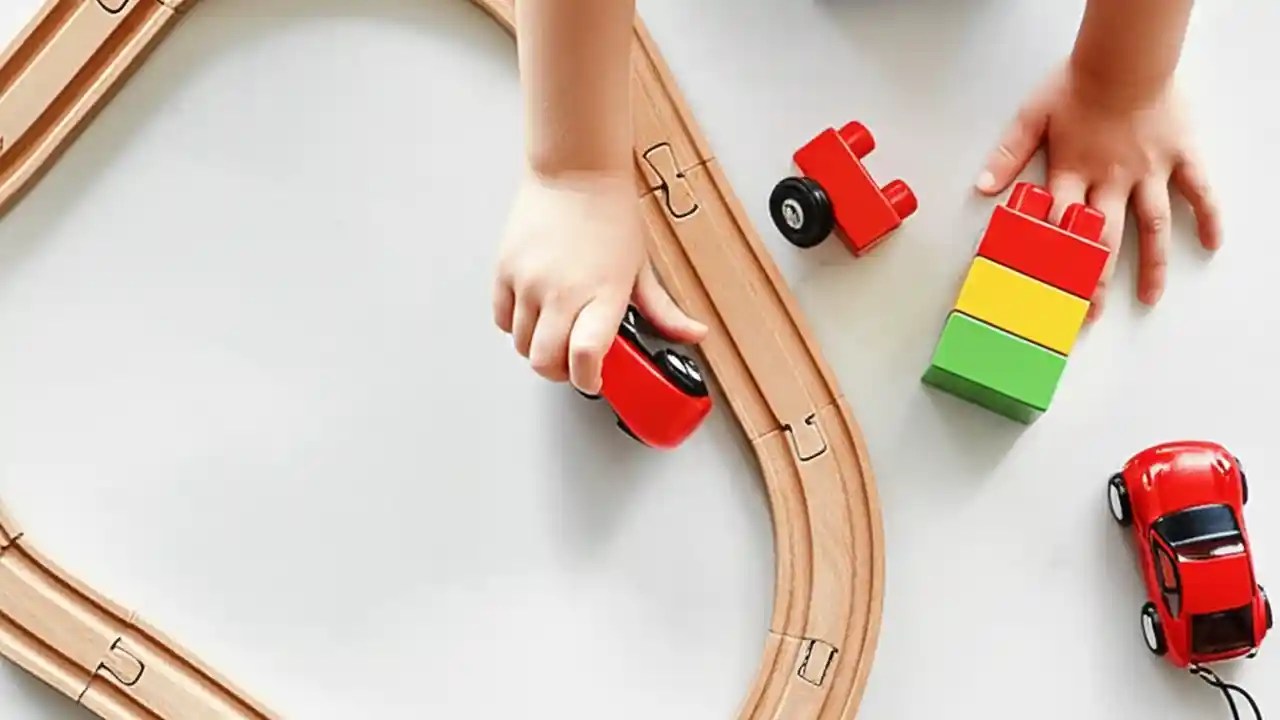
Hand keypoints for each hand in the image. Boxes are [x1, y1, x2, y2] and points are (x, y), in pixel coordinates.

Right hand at [493, 170, 706, 393]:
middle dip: (561, 372)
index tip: (594, 379)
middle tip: (573, 362)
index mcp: (603, 294)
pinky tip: (535, 312)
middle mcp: (563, 291)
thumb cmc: (609, 214)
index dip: (588, 380)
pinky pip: (503, 319)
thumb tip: (693, 334)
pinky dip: (517, 326)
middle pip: (546, 362)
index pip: (585, 357)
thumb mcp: (641, 268)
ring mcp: (530, 281)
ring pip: (523, 346)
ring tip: (557, 332)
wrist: (575, 172)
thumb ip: (664, 311)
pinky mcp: (506, 270)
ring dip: (539, 349)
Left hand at [975, 60, 1220, 318]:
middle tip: (1091, 314)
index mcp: (1072, 174)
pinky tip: (1210, 244)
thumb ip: (1007, 156)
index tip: (1045, 294)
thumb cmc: (1077, 84)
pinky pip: (1198, 192)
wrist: (1124, 57)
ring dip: (1151, 265)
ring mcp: (1148, 172)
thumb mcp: (1031, 118)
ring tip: (1150, 298)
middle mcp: (1110, 181)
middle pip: (1102, 241)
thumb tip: (982, 188)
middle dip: (1095, 281)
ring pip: (1151, 227)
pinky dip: (1208, 217)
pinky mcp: (1180, 157)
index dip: (1051, 264)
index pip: (1058, 229)